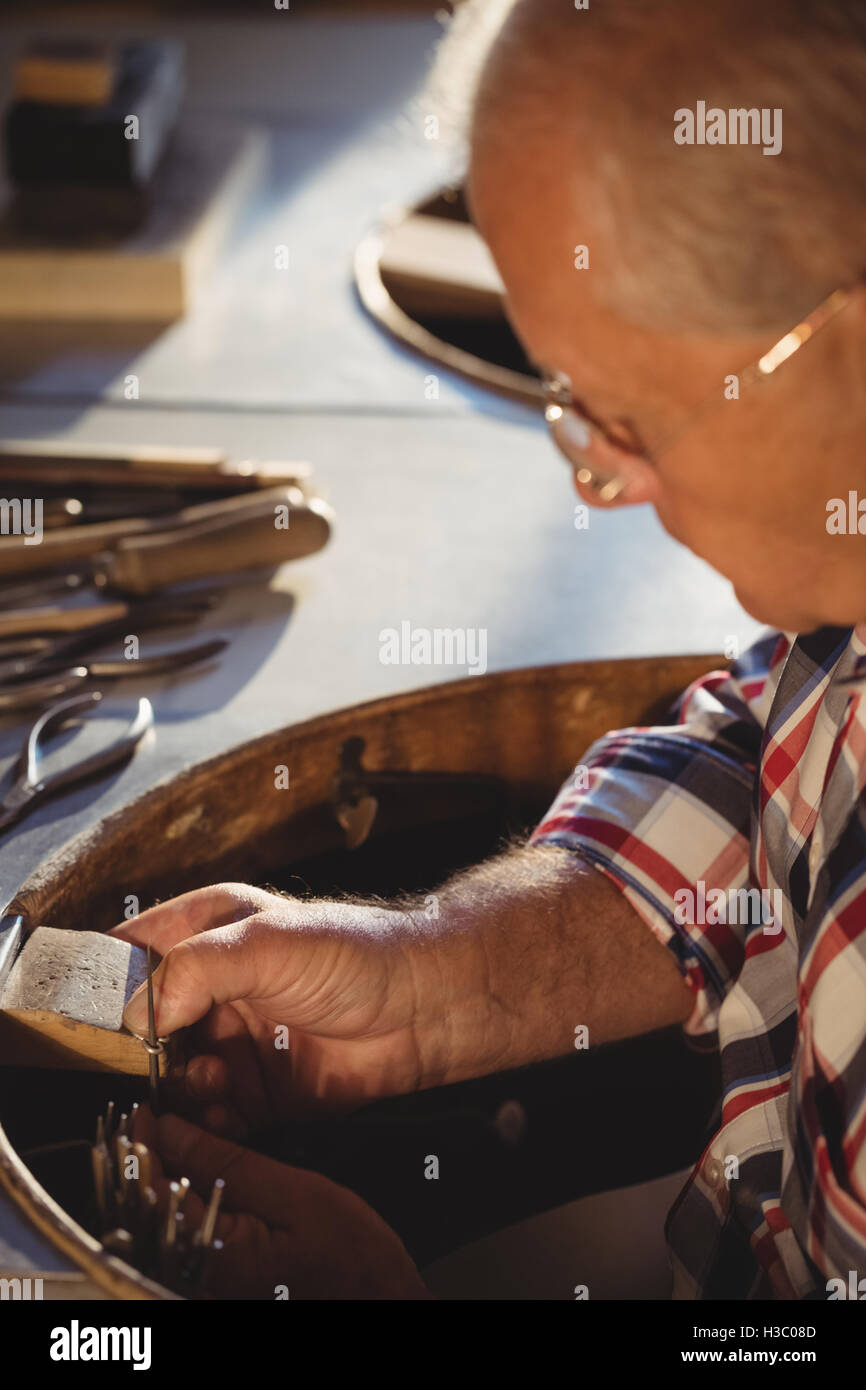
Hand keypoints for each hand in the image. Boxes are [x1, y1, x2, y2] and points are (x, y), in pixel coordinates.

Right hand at [111, 882, 473, 1134]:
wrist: (427, 1008)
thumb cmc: (357, 954)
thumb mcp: (266, 943)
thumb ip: (194, 970)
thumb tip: (139, 1014)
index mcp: (207, 931)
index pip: (131, 952)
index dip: (107, 984)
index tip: (96, 1020)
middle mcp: (215, 986)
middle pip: (144, 1028)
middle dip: (144, 1055)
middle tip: (163, 1065)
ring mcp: (235, 1039)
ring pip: (174, 1077)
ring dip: (181, 1090)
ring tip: (214, 1083)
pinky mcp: (259, 1089)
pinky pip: (213, 1116)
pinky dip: (209, 1124)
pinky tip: (226, 1115)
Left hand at [133, 1109, 428, 1299]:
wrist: (381, 1303)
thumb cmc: (352, 1256)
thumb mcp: (295, 1192)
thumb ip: (228, 1162)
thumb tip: (172, 1131)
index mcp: (215, 1253)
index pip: (153, 1192)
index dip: (142, 1146)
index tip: (145, 1111)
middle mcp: (201, 1274)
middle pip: (149, 1209)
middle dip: (148, 1159)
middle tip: (156, 1119)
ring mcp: (209, 1279)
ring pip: (164, 1220)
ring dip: (163, 1177)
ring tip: (173, 1139)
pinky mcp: (222, 1279)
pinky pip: (186, 1234)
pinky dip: (183, 1199)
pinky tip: (195, 1176)